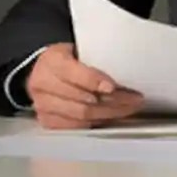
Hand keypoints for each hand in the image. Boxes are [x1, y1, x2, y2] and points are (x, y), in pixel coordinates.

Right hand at [25, 43, 144, 128]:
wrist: (43, 70)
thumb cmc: (67, 58)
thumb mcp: (79, 49)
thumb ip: (96, 58)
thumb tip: (124, 71)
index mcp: (52, 62)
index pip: (73, 74)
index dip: (94, 81)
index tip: (113, 87)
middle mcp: (43, 85)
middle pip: (82, 100)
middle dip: (112, 102)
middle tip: (133, 99)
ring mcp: (43, 105)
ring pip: (81, 116)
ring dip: (109, 114)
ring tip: (128, 108)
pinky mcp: (47, 120)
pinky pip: (76, 127)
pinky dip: (97, 123)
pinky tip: (112, 117)